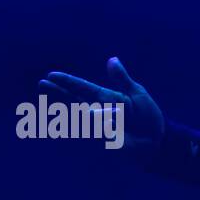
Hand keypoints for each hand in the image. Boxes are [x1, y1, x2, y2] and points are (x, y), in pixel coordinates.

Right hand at [38, 57, 164, 162]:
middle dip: (59, 93)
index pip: (83, 87)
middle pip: (74, 100)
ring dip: (69, 108)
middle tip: (42, 84)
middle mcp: (98, 110)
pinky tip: (90, 119)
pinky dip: (94, 125)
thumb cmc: (148, 117)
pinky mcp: (104, 138)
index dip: (68, 81)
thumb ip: (122, 79)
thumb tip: (112, 59)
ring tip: (58, 101)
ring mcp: (99, 124)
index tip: (52, 75)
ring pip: (79, 115)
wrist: (157, 140)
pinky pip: (94, 130)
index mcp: (106, 96)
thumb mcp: (137, 94)